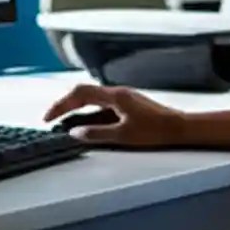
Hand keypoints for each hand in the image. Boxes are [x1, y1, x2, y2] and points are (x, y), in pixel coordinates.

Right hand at [43, 84, 186, 146]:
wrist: (180, 128)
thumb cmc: (155, 131)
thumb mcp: (123, 136)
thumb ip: (97, 134)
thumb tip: (74, 133)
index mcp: (114, 96)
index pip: (79, 94)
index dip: (61, 105)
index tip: (48, 118)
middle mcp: (118, 93)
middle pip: (84, 93)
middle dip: (65, 106)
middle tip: (52, 120)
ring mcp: (124, 99)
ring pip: (93, 100)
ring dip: (77, 111)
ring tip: (65, 126)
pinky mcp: (129, 106)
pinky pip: (103, 107)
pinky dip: (90, 115)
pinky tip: (87, 128)